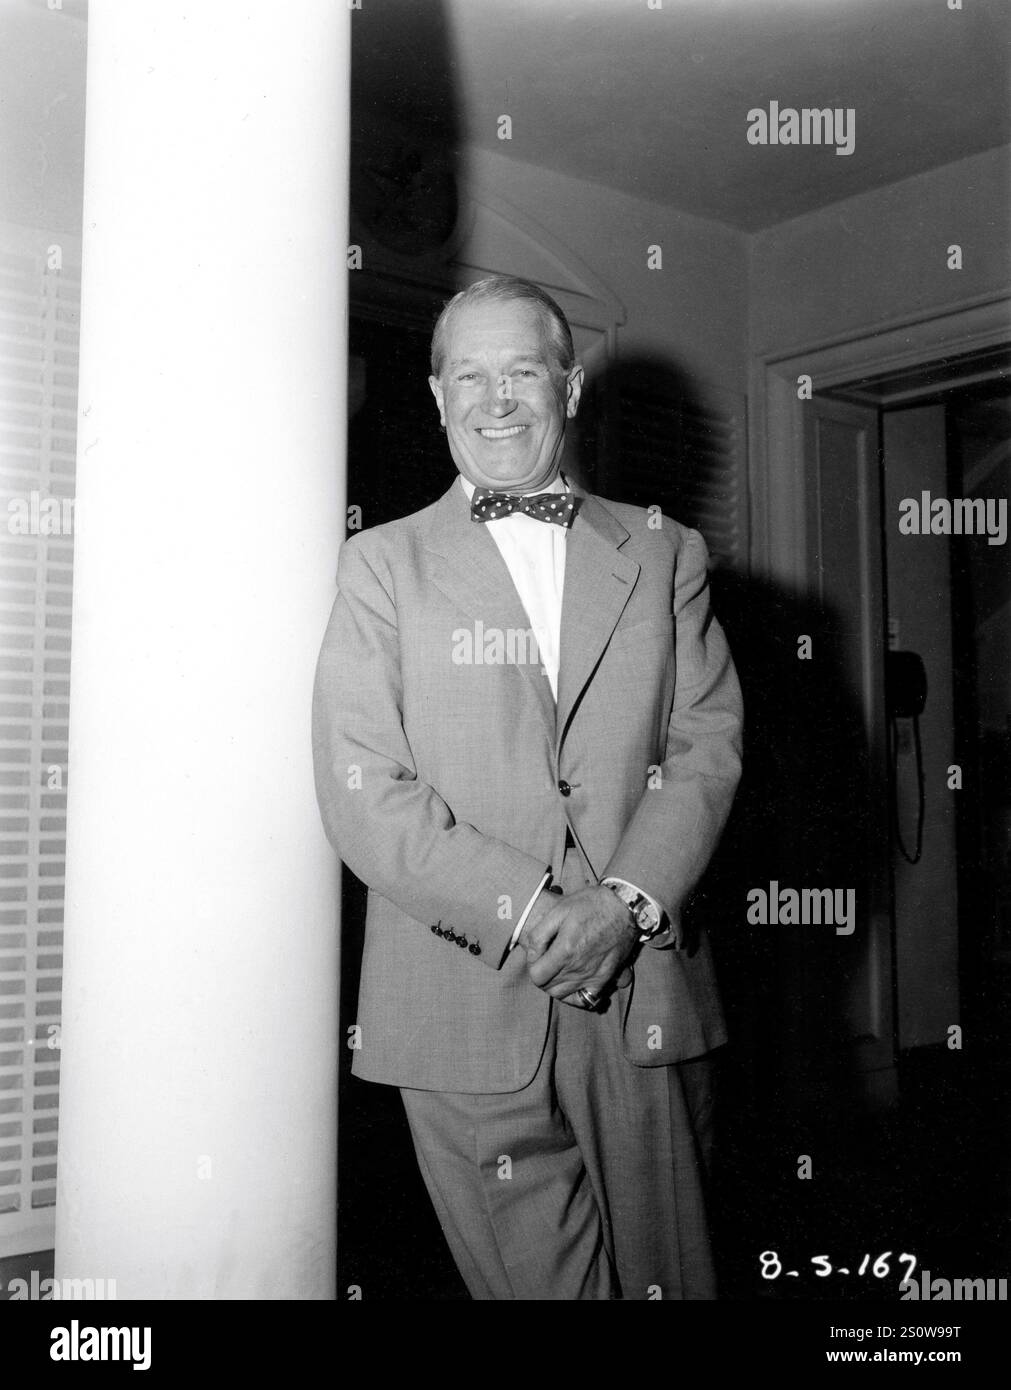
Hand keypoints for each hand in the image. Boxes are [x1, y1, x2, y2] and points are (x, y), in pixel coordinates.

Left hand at [521, 886, 637, 1005]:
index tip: (538, 954)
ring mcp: (593, 976)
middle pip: (548, 988)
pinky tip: (574, 982)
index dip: (532, 965)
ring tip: (558, 969)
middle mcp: (579, 968)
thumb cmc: (591, 904)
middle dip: (542, 975)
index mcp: (565, 951)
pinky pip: (586, 1000)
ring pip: (563, 996)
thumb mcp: (559, 910)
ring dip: (556, 985)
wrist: (625, 907)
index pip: (537, 977)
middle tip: (547, 959)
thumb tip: (532, 955)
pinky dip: (576, 996)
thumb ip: (539, 934)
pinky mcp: (605, 978)